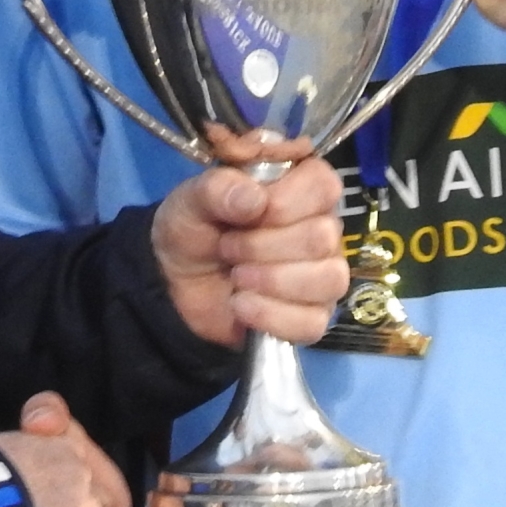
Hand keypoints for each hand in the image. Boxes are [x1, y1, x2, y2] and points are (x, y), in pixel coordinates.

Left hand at [152, 141, 348, 349]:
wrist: (178, 282)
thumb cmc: (195, 229)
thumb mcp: (191, 200)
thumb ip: (217, 189)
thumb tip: (254, 200)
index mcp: (301, 187)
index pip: (323, 185)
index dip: (282, 202)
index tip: (245, 214)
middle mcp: (322, 228)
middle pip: (322, 237)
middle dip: (263, 246)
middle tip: (228, 248)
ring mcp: (323, 275)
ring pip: (327, 279)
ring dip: (271, 280)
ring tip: (236, 277)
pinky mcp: (314, 318)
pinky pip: (312, 322)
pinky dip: (269, 314)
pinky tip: (241, 304)